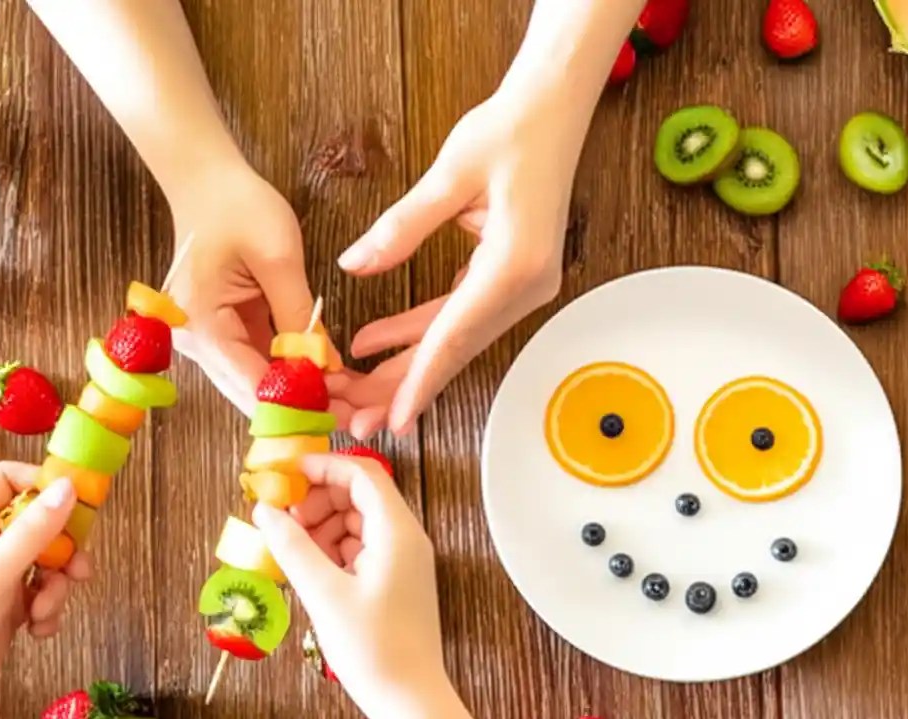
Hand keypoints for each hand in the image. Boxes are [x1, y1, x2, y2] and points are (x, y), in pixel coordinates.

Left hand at [0, 462, 91, 718]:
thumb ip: (33, 531)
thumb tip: (67, 489)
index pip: (7, 479)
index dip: (41, 483)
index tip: (75, 501)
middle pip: (39, 520)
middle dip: (62, 548)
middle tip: (77, 567)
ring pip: (49, 558)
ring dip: (57, 586)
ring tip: (45, 610)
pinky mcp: (11, 603)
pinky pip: (45, 590)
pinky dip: (50, 609)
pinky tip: (37, 628)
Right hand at [169, 161, 346, 419]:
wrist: (205, 179)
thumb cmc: (237, 207)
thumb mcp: (278, 258)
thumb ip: (300, 317)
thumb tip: (324, 368)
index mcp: (201, 326)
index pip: (251, 384)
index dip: (296, 407)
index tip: (337, 418)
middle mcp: (195, 342)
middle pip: (251, 392)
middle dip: (301, 408)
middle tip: (352, 418)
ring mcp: (206, 338)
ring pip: (256, 381)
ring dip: (299, 392)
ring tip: (348, 403)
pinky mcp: (222, 329)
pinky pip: (258, 359)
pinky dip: (290, 370)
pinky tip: (328, 379)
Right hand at [253, 455, 469, 718]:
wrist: (409, 700)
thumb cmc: (375, 649)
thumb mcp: (324, 594)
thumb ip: (292, 547)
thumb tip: (264, 510)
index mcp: (397, 532)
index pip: (362, 474)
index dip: (323, 467)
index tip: (286, 475)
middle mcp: (405, 538)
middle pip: (358, 494)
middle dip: (317, 500)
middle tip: (284, 520)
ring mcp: (401, 560)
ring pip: (356, 521)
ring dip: (321, 526)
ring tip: (293, 549)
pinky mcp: (392, 580)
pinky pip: (359, 547)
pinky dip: (332, 549)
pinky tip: (309, 568)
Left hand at [337, 88, 585, 437]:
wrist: (553, 111)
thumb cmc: (509, 132)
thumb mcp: (449, 174)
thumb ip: (400, 227)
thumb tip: (354, 265)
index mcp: (515, 264)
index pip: (456, 335)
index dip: (419, 380)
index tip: (393, 416)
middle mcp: (526, 285)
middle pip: (455, 349)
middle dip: (404, 385)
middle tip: (357, 419)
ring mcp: (523, 284)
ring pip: (456, 338)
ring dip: (408, 362)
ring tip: (357, 389)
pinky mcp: (512, 276)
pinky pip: (460, 314)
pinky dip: (421, 330)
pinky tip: (379, 340)